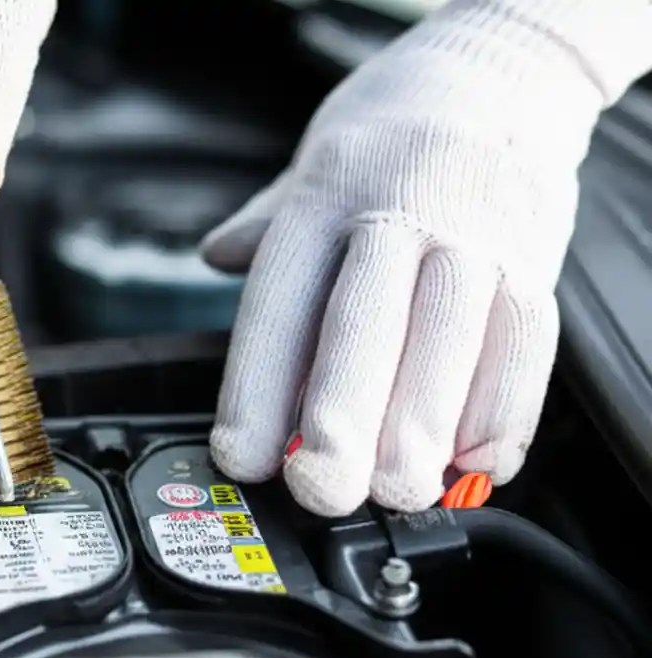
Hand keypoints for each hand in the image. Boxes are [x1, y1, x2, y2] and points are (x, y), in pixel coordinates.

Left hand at [200, 0, 651, 515]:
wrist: (499, 71)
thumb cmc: (392, 130)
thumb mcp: (312, 162)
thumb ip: (266, 227)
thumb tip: (215, 257)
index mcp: (325, 192)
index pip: (281, 299)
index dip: (258, 387)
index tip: (243, 456)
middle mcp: (399, 209)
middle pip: (366, 321)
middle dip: (341, 417)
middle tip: (321, 489)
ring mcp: (477, 233)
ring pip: (450, 339)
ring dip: (421, 428)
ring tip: (396, 490)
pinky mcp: (537, 259)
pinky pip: (525, 343)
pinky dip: (502, 412)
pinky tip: (474, 461)